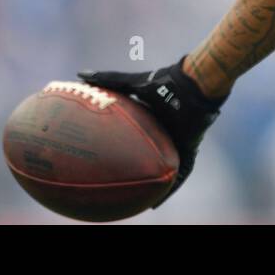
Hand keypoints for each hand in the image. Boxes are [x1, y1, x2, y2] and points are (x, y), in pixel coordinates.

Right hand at [76, 55, 225, 206]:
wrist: (193, 86)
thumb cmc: (164, 83)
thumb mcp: (132, 83)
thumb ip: (109, 79)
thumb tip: (81, 74)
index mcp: (151, 118)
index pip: (134, 136)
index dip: (122, 146)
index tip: (107, 158)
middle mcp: (164, 130)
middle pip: (149, 153)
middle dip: (138, 167)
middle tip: (121, 181)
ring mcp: (177, 140)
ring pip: (164, 166)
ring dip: (155, 181)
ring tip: (140, 199)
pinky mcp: (189, 147)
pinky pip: (182, 171)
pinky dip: (173, 185)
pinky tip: (161, 200)